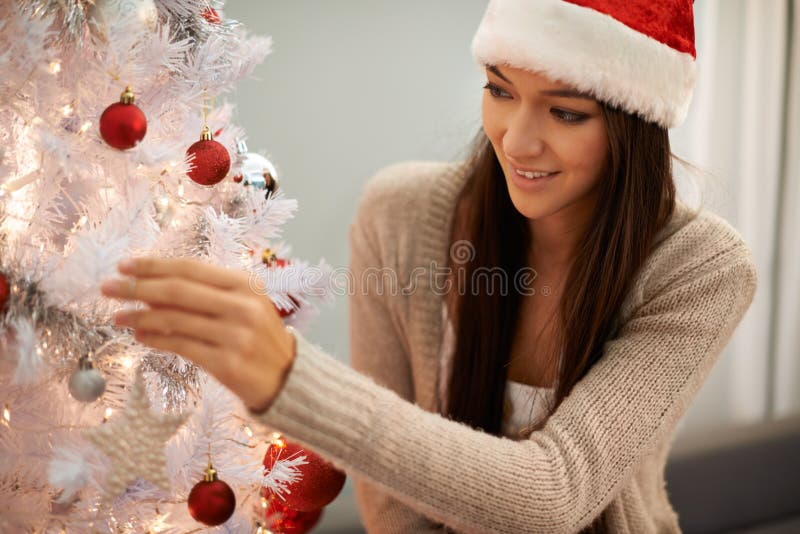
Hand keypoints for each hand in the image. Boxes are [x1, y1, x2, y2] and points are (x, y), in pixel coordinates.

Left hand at [100, 257, 295, 411]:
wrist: (287, 378)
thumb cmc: (259, 337)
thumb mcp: (244, 305)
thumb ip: (207, 293)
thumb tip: (152, 285)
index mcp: (245, 285)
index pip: (191, 268)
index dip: (153, 265)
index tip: (123, 266)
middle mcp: (242, 307)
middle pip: (178, 291)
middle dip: (138, 287)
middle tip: (109, 287)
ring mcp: (236, 336)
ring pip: (175, 320)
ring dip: (140, 316)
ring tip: (119, 316)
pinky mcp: (227, 364)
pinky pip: (181, 346)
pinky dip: (156, 339)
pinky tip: (140, 335)